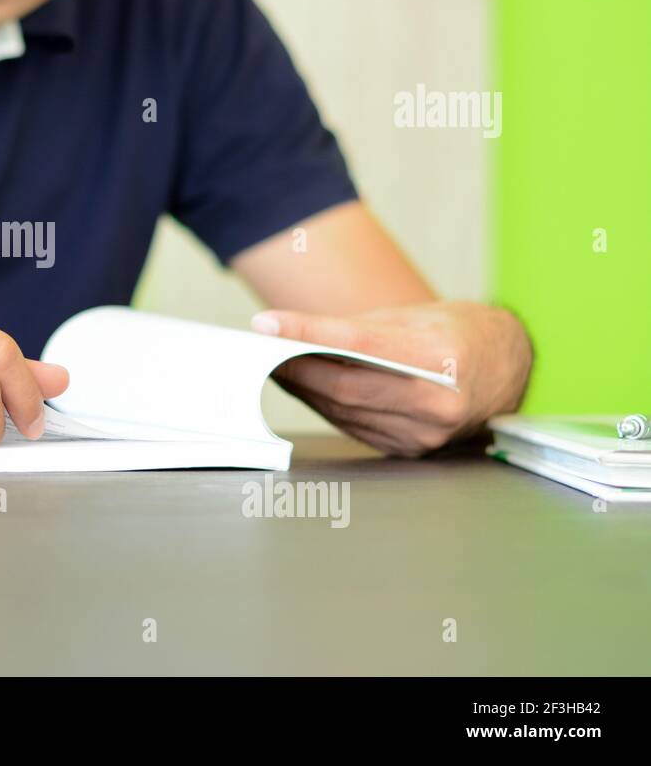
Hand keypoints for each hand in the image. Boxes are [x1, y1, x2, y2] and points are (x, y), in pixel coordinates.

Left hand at [250, 301, 532, 456]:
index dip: (307, 333)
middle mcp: (439, 403)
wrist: (506, 369)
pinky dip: (324, 406)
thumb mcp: (417, 317)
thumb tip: (295, 333)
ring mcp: (426, 434)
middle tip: (260, 348)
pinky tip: (304, 387)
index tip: (266, 325)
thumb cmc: (460, 334)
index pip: (360, 344)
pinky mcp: (412, 449)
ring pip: (344, 411)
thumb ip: (360, 328)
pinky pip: (354, 426)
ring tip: (273, 364)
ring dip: (302, 389)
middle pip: (345, 387)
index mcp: (444, 358)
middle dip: (294, 367)